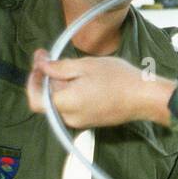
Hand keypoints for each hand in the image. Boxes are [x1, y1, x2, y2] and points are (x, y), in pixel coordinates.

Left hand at [25, 50, 173, 128]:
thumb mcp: (85, 65)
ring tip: (71, 66)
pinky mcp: (91, 121)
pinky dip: (71, 93)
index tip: (39, 63)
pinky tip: (82, 78)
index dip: (32, 81)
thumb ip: (58, 67)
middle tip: (50, 56)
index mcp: (66, 103)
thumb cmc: (118, 79)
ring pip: (60, 103)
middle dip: (46, 78)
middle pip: (47, 99)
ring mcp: (81, 121)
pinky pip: (73, 107)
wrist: (145, 97)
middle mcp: (70, 117)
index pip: (35, 99)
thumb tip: (41, 65)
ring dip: (59, 85)